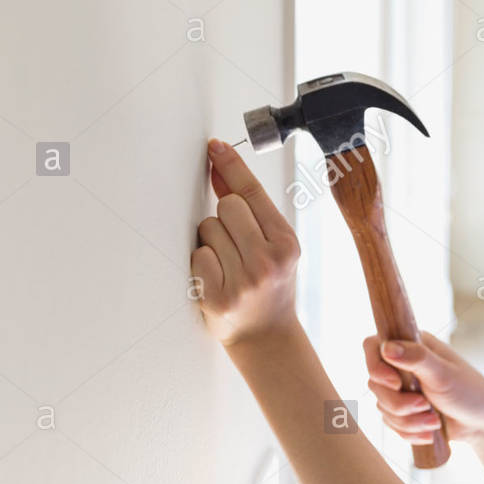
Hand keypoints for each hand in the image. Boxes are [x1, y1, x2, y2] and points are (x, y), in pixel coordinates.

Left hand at [191, 138, 300, 346]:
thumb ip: (250, 208)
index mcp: (287, 243)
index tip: (215, 147)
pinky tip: (217, 278)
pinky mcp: (216, 297)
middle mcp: (268, 262)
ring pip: (207, 229)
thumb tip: (220, 167)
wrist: (266, 336)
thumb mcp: (273, 245)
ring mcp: (242, 281)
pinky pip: (197, 256)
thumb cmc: (270, 285)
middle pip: (226, 206)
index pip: (253, 193)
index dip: (232, 166)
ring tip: (228, 264)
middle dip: (224, 217)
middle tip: (235, 244)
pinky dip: (202, 263)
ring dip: (211, 241)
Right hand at [363, 331, 483, 444]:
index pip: (373, 346)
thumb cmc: (469, 392)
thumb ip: (416, 358)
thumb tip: (387, 347)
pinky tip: (429, 432)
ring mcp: (401, 389)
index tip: (395, 384)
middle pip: (375, 383)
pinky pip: (390, 424)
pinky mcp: (403, 410)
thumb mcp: (444, 374)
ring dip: (408, 421)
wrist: (482, 425)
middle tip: (424, 406)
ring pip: (382, 407)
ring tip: (434, 421)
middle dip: (399, 403)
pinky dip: (409, 432)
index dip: (375, 366)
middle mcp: (403, 364)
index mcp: (412, 345)